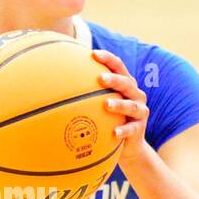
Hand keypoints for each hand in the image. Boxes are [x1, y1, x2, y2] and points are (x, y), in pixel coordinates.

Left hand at [92, 49, 148, 166]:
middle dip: (114, 80)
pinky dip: (124, 130)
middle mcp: (135, 94)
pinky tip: (114, 133)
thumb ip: (88, 92)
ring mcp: (140, 111)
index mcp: (126, 84)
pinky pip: (132, 129)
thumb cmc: (110, 119)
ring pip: (131, 105)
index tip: (93, 54)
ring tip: (107, 104)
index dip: (108, 59)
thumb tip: (58, 81)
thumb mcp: (101, 103)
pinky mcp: (140, 128)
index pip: (118, 66)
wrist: (128, 144)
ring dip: (119, 104)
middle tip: (100, 78)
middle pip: (126, 83)